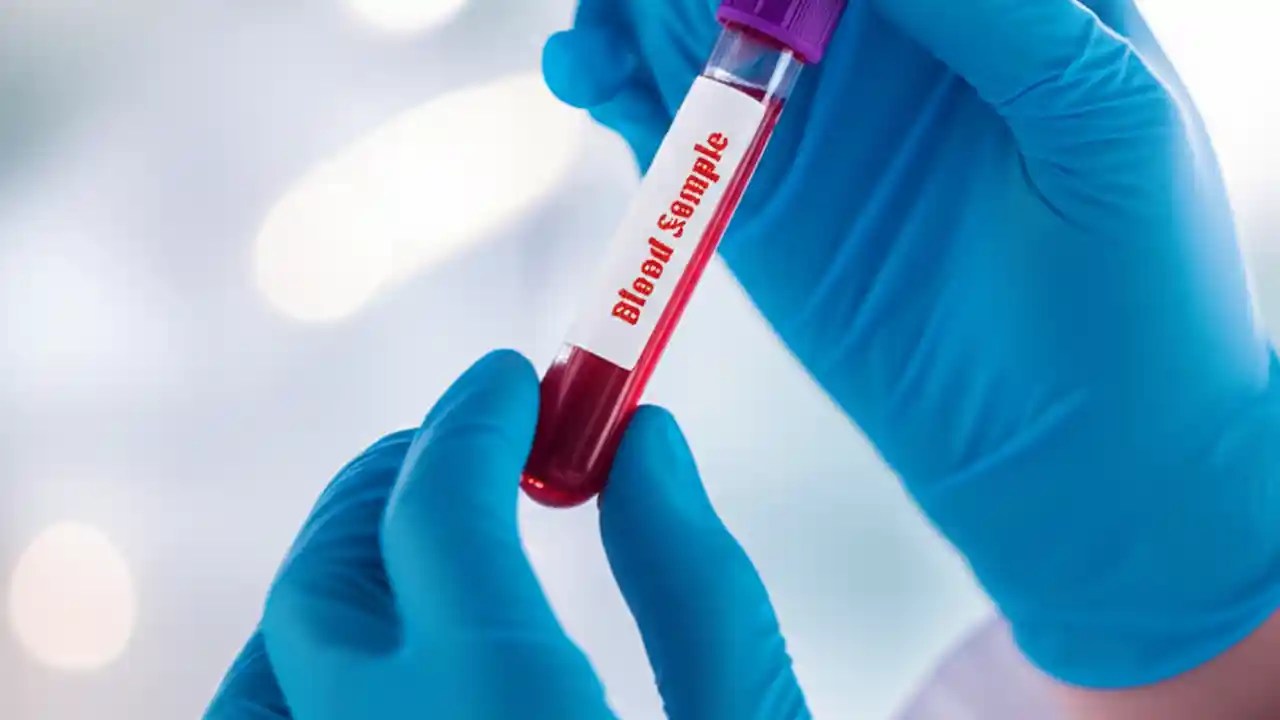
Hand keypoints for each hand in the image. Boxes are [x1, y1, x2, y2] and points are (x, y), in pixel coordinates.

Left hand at [205, 351, 807, 719]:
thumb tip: (639, 440)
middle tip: (463, 453)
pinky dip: (296, 679)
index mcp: (503, 713)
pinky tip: (376, 667)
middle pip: (323, 587)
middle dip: (388, 488)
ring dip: (328, 585)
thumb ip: (703, 586)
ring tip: (413, 555)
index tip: (513, 381)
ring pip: (259, 678)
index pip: (439, 515)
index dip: (472, 421)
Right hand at [543, 0, 1279, 687]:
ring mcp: (808, 124)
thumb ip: (985, 8)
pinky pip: (663, 127)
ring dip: (627, 11)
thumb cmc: (1140, 278)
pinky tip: (587, 77)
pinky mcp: (752, 208)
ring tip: (600, 29)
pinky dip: (610, 89)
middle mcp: (882, 43)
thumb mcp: (1097, 107)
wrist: (1079, 452)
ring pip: (688, 28)